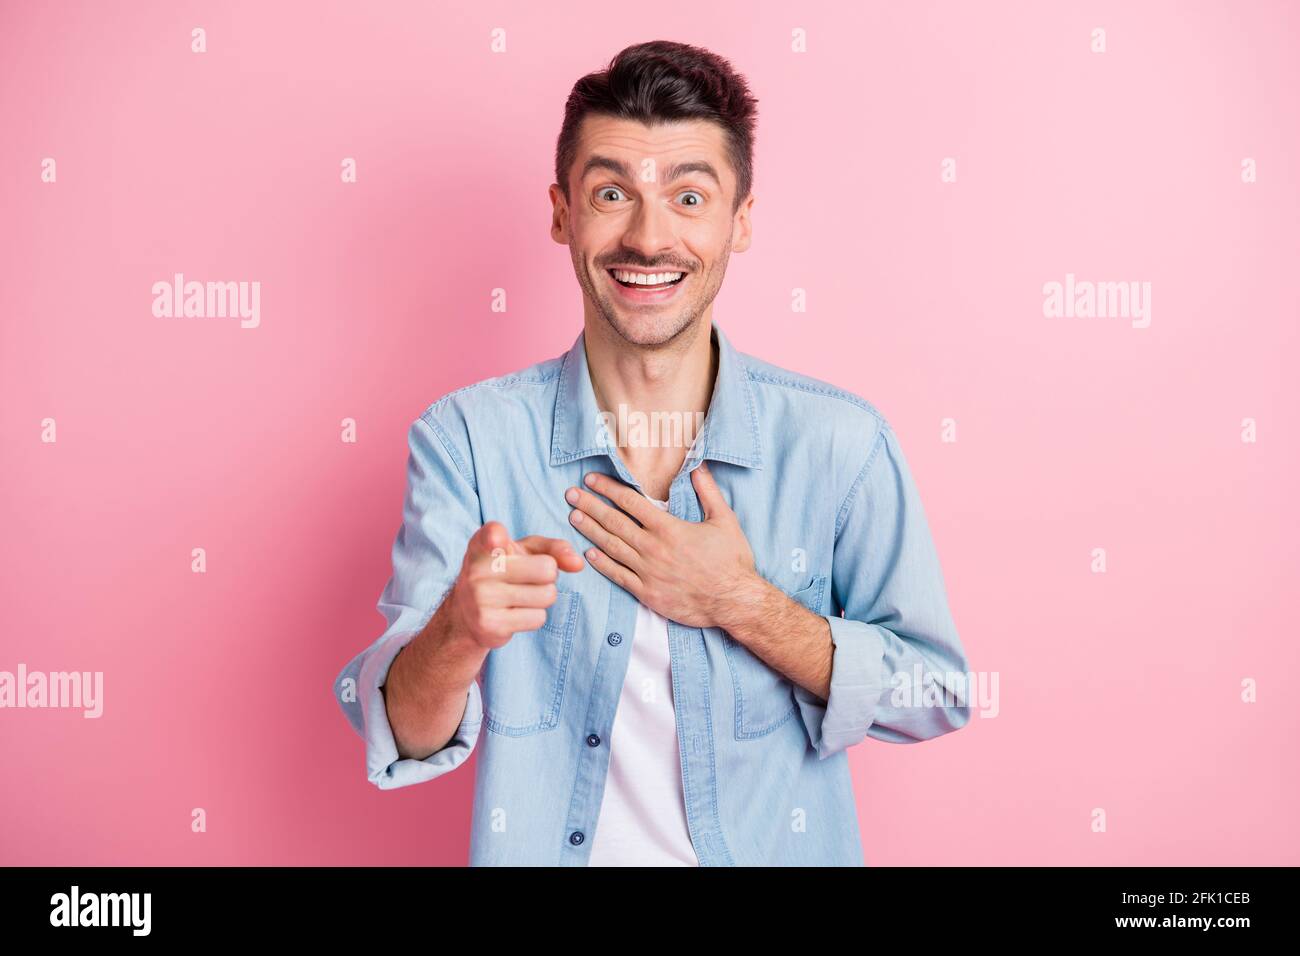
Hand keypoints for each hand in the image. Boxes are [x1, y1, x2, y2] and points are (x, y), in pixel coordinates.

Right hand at [449, 521, 584, 649]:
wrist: (468, 614)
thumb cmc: (505, 572)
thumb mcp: (526, 551)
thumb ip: (555, 548)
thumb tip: (578, 564)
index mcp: (483, 544)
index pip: (491, 534)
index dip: (496, 536)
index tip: (497, 540)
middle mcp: (477, 569)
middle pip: (546, 569)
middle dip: (549, 575)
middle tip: (528, 578)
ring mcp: (481, 598)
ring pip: (547, 595)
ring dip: (543, 597)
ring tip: (521, 595)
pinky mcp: (489, 624)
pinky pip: (538, 618)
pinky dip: (534, 616)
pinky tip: (514, 613)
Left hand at [564, 462, 760, 628]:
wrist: (735, 601)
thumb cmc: (732, 561)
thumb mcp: (724, 520)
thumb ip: (708, 491)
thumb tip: (698, 465)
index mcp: (669, 528)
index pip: (630, 502)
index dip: (608, 489)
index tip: (591, 480)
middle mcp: (653, 548)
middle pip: (614, 522)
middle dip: (590, 506)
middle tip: (570, 494)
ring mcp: (648, 572)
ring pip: (612, 547)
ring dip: (590, 530)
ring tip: (573, 517)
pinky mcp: (647, 593)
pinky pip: (618, 576)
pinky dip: (602, 564)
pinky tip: (588, 553)